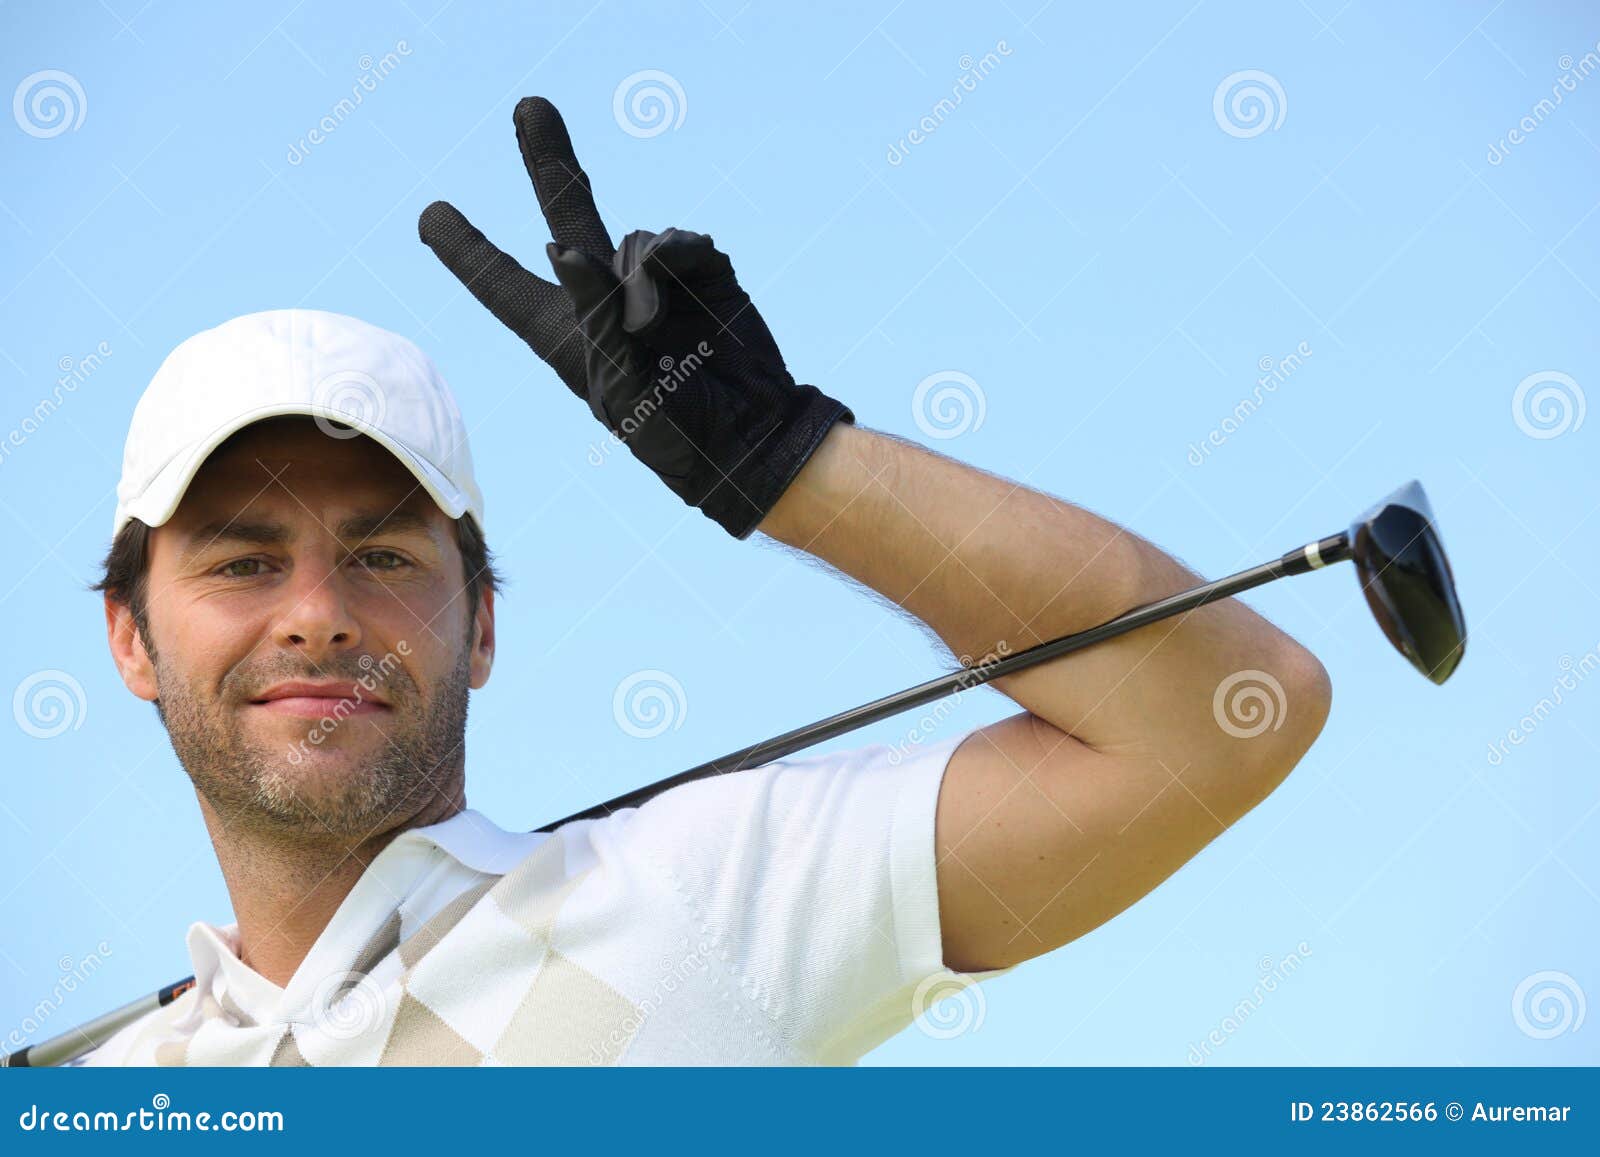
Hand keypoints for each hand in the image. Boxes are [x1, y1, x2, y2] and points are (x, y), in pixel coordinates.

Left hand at [418, 97, 852, 538]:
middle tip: (531, 107)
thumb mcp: (625, 386)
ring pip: (635, 242)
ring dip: (645, 275)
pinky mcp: (702, 274)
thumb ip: (595, 316)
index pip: (504, 287)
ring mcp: (655, 283)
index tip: (429, 215)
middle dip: (551, 160)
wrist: (756, 436)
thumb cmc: (678, 433)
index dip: (467, 251)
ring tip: (661, 324)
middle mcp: (605, 299)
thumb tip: (562, 247)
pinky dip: (685, 255)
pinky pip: (682, 243)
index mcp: (568, 337)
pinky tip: (695, 279)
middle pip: (567, 212)